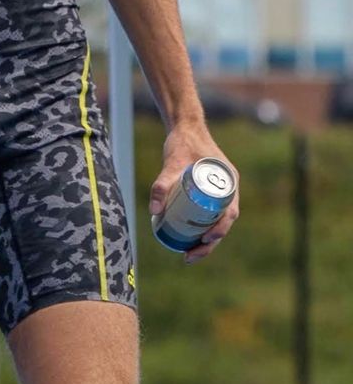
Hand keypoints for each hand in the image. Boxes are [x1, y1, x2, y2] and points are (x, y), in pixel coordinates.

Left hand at [150, 122, 238, 258]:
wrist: (185, 126)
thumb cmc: (182, 142)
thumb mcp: (171, 162)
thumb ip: (162, 184)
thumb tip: (154, 212)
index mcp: (228, 182)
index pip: (229, 213)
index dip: (220, 230)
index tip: (205, 240)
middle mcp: (227, 188)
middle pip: (223, 222)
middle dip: (209, 243)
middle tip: (190, 256)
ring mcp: (220, 190)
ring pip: (216, 221)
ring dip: (206, 240)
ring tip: (188, 254)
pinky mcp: (209, 191)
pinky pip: (210, 213)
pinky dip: (203, 228)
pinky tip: (190, 240)